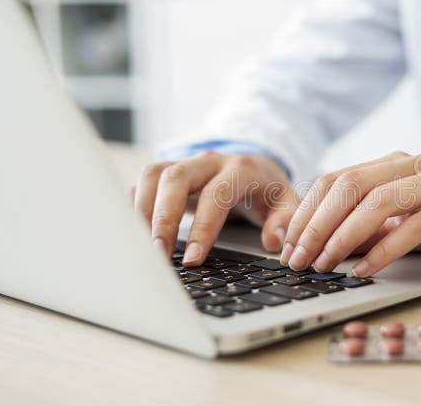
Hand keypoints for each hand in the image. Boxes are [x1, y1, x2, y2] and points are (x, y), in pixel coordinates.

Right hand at [132, 151, 298, 265]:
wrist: (256, 166)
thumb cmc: (268, 191)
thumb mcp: (287, 203)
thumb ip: (286, 221)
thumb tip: (274, 242)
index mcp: (241, 169)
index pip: (217, 194)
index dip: (204, 226)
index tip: (193, 259)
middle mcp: (208, 161)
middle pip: (175, 177)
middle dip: (163, 217)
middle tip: (158, 255)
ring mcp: (185, 164)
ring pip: (153, 175)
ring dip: (142, 211)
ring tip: (142, 248)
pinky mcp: (167, 173)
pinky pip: (142, 182)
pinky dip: (133, 206)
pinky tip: (134, 234)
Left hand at [279, 151, 420, 276]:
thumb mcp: (407, 226)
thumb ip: (372, 229)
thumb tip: (323, 246)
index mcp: (397, 163)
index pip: (337, 179)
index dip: (306, 211)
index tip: (287, 244)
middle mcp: (416, 163)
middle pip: (350, 185)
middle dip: (316, 224)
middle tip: (297, 258)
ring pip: (378, 200)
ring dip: (344, 236)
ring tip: (324, 264)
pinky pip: (415, 225)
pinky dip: (386, 249)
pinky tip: (366, 270)